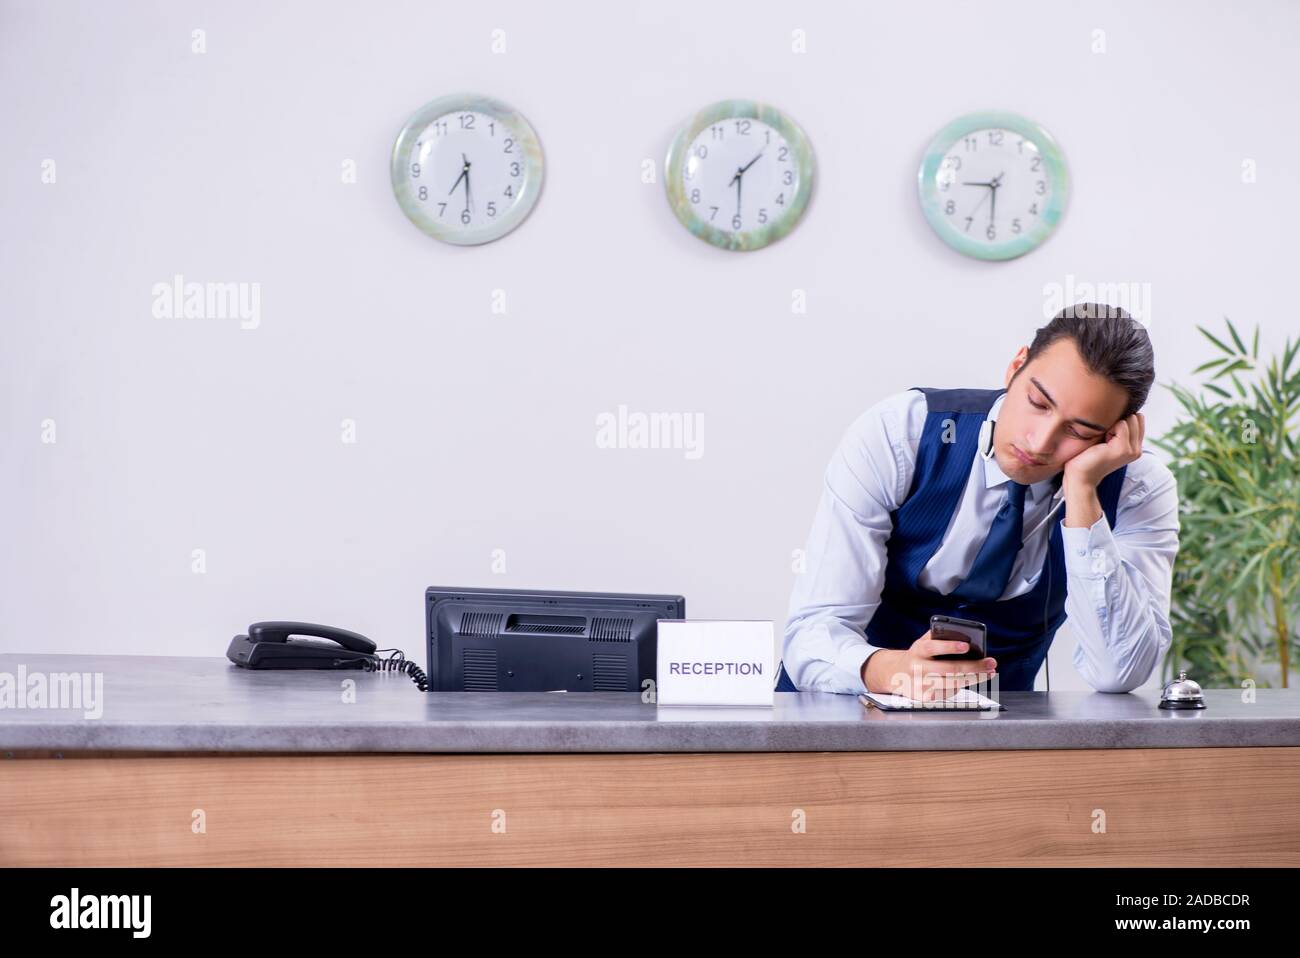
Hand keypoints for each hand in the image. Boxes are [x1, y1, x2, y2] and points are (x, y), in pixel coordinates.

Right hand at [863, 630, 996, 701]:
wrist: (897, 674)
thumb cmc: (918, 655)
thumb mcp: (923, 642)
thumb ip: (938, 636)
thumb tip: (963, 634)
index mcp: (918, 650)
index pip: (933, 647)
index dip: (949, 647)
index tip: (966, 646)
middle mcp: (918, 668)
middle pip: (949, 669)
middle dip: (974, 666)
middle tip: (991, 662)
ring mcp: (921, 685)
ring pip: (953, 683)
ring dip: (975, 678)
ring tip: (989, 673)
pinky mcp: (925, 698)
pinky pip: (949, 694)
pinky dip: (963, 686)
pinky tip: (972, 680)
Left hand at [1063, 411, 1144, 492]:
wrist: (1080, 475)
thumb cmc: (1087, 455)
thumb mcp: (1106, 438)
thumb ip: (1119, 427)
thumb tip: (1122, 406)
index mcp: (1135, 446)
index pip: (1139, 418)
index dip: (1121, 419)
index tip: (1108, 434)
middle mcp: (1137, 449)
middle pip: (1136, 416)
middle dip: (1118, 421)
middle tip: (1104, 438)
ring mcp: (1132, 450)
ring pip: (1130, 419)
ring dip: (1113, 425)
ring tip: (1103, 441)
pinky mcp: (1123, 449)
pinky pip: (1121, 424)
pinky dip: (1109, 428)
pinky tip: (1101, 443)